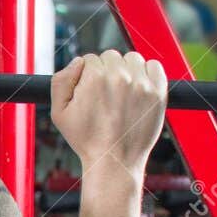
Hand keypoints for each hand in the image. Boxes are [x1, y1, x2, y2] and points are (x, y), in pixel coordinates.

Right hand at [50, 50, 167, 176]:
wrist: (115, 160)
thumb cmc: (87, 140)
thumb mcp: (58, 113)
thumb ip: (61, 81)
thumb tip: (77, 62)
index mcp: (94, 78)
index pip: (90, 59)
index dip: (87, 76)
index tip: (91, 93)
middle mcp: (119, 76)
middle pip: (110, 56)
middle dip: (106, 71)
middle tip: (106, 95)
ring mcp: (141, 83)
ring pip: (132, 59)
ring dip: (127, 70)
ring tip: (122, 93)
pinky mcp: (158, 91)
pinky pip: (154, 65)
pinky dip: (147, 73)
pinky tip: (139, 89)